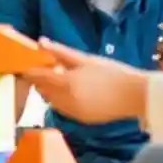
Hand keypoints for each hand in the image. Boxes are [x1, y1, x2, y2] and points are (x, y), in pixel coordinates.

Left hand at [23, 38, 148, 123]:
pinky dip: (61, 101)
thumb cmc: (113, 73)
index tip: (27, 65)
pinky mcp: (81, 120)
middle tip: (46, 70)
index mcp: (66, 83)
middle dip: (41, 81)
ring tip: (61, 80)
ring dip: (50, 92)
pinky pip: (63, 110)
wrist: (135, 96)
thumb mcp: (86, 59)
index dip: (30, 71)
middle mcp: (65, 101)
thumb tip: (41, 42)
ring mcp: (73, 113)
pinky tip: (72, 92)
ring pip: (51, 102)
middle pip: (43, 91)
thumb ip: (61, 52)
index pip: (39, 77)